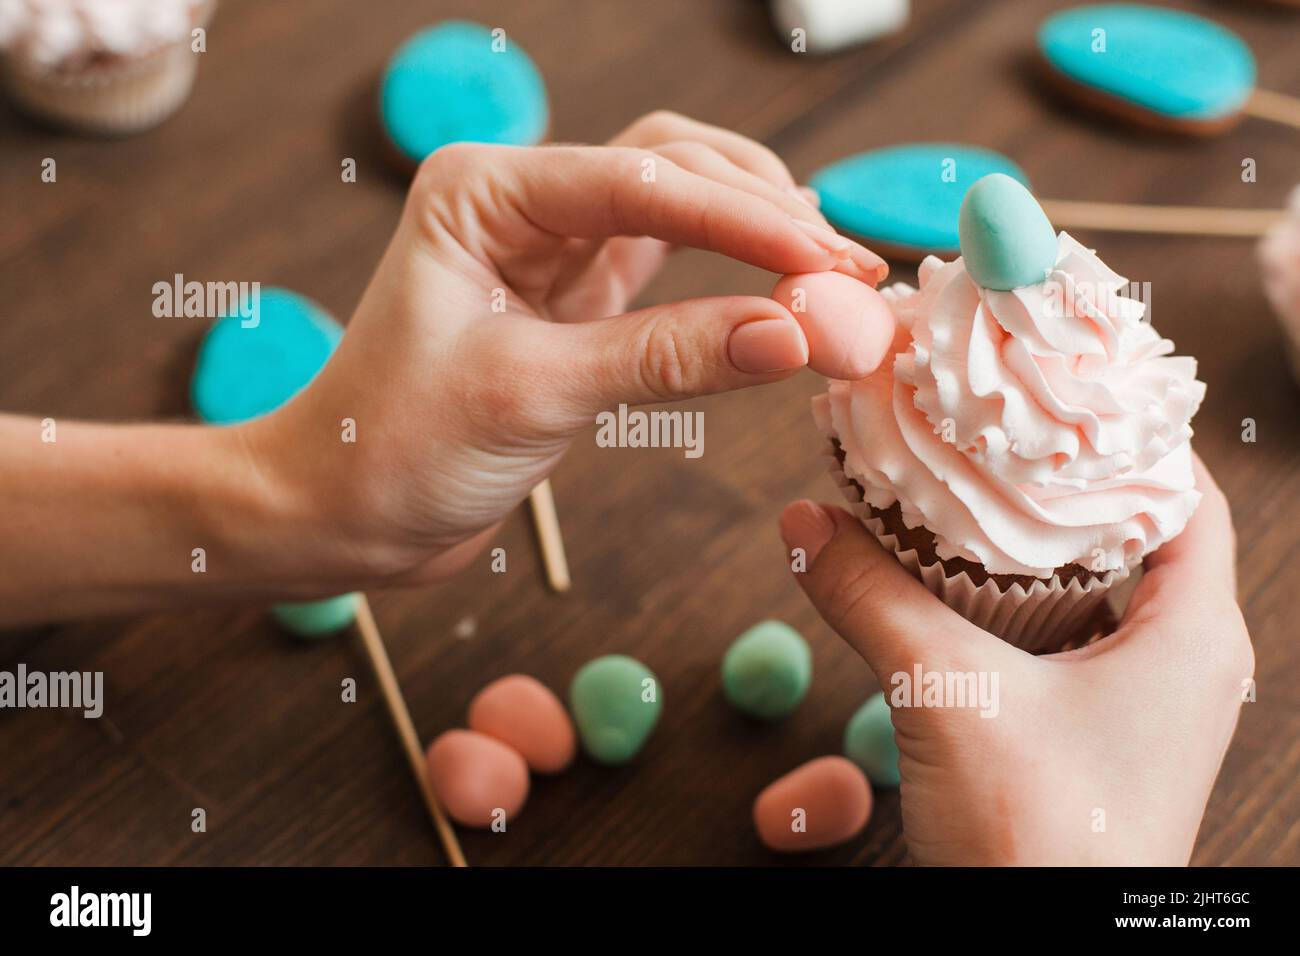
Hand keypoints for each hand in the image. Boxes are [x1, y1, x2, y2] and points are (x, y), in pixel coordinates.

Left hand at [242, 111, 889, 588]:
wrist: (339, 517)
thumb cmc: (394, 450)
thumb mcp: (534, 394)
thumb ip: (669, 356)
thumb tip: (800, 335)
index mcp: (485, 192)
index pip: (643, 180)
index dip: (748, 222)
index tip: (832, 268)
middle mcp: (520, 202)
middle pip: (673, 166)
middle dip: (764, 213)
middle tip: (849, 274)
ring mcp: (552, 251)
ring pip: (678, 206)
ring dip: (755, 231)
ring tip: (833, 277)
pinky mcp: (575, 305)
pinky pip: (668, 270)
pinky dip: (729, 280)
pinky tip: (780, 296)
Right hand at [779, 455, 1252, 864]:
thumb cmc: (1039, 842)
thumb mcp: (947, 695)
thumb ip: (872, 597)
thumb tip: (802, 522)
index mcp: (1193, 636)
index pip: (1184, 492)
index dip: (1124, 431)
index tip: (1048, 385)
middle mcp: (1179, 663)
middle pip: (1132, 532)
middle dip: (1058, 475)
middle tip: (987, 420)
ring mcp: (1134, 704)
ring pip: (1090, 588)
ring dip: (1028, 538)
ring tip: (958, 480)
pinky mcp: (1089, 735)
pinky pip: (1057, 639)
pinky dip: (1008, 598)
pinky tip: (946, 578)